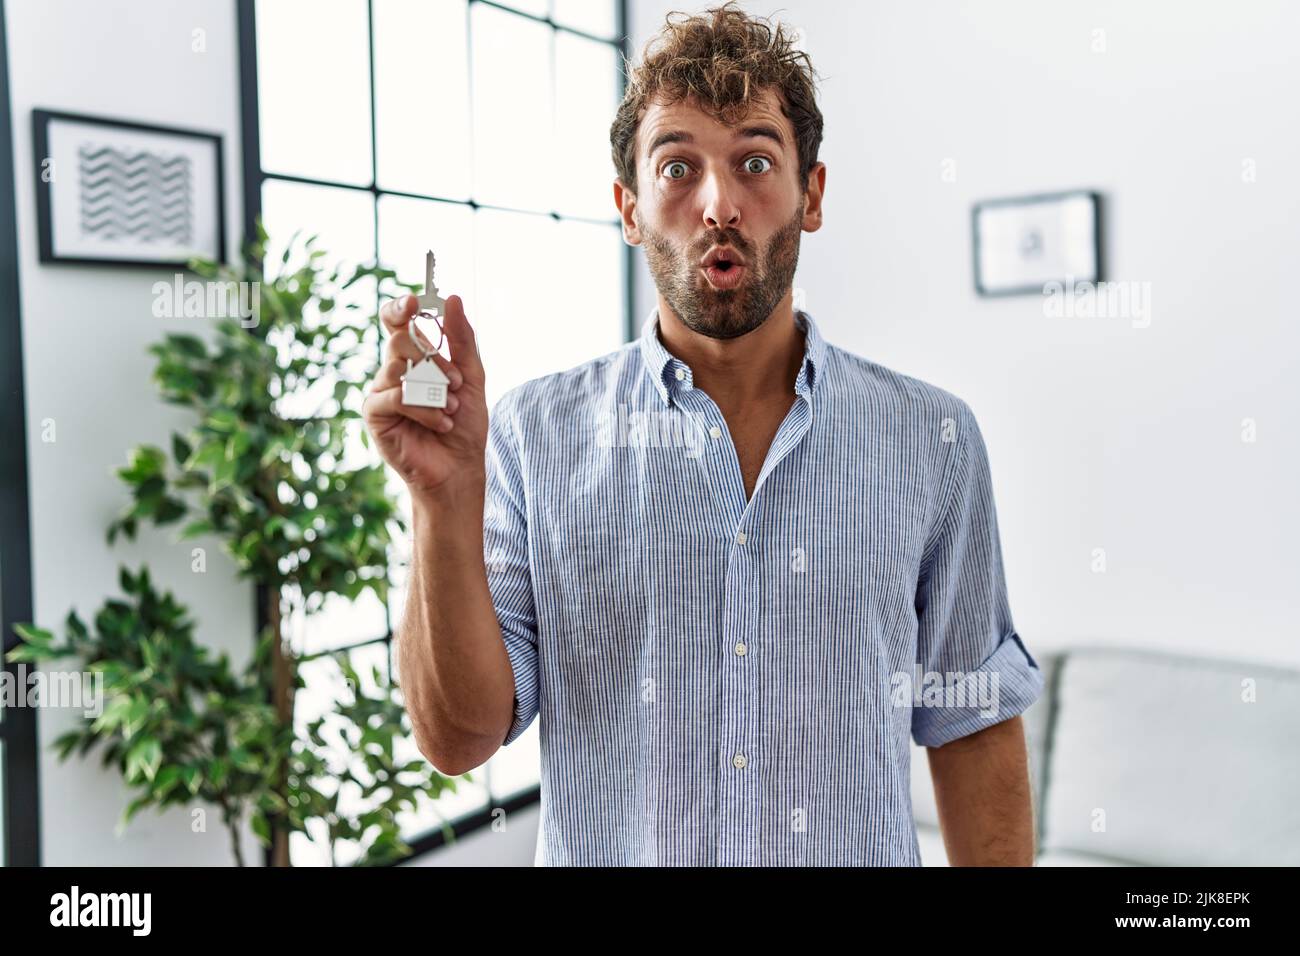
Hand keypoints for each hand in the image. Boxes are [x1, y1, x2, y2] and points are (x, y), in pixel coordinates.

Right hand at [362, 293, 487, 498]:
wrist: (460, 468)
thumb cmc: (465, 425)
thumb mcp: (473, 376)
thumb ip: (462, 339)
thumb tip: (453, 299)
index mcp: (414, 358)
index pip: (397, 322)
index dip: (400, 308)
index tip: (413, 302)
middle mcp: (394, 371)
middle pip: (399, 341)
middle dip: (432, 359)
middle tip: (456, 384)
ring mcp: (382, 392)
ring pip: (398, 368)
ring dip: (433, 390)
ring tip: (451, 410)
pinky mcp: (375, 415)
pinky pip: (394, 397)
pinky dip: (423, 409)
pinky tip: (441, 424)